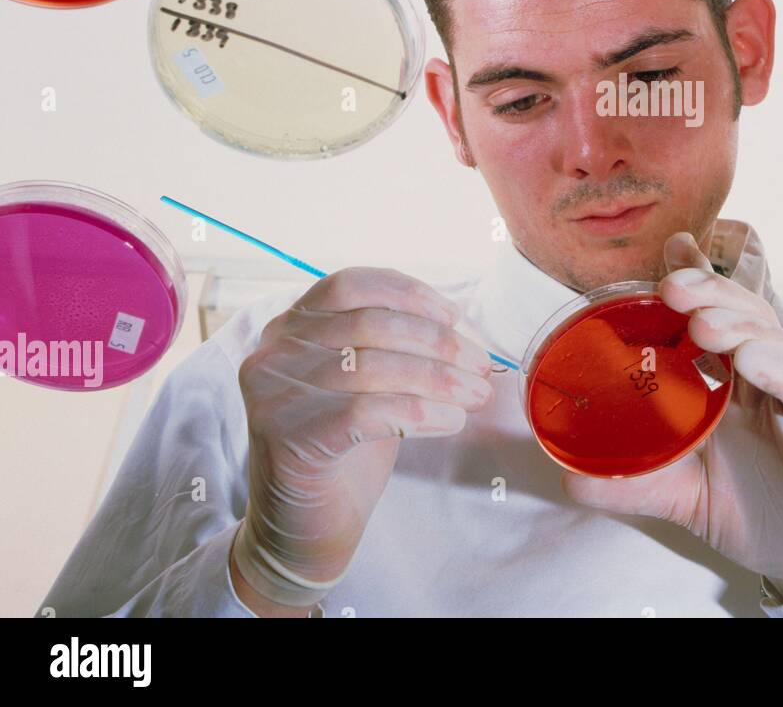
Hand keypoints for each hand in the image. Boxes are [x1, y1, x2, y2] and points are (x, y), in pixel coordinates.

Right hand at [232, 268, 493, 609]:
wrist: (305, 527)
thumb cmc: (345, 446)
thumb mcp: (369, 380)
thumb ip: (398, 346)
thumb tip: (468, 332)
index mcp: (292, 324)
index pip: (352, 284)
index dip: (411, 296)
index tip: (458, 319)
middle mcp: (273, 350)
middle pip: (370, 324)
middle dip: (438, 342)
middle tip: (481, 366)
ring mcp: (273, 393)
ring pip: (371, 366)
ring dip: (438, 378)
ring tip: (475, 395)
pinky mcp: (285, 437)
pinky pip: (365, 412)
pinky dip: (418, 412)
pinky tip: (449, 420)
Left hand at [561, 233, 782, 598]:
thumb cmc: (738, 507)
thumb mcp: (670, 490)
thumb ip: (624, 480)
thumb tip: (565, 474)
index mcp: (730, 378)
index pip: (717, 312)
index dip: (699, 274)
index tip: (673, 245)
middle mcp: (766, 378)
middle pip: (748, 316)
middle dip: (713, 294)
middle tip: (675, 289)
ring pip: (781, 345)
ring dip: (744, 329)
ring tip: (706, 328)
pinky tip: (756, 363)